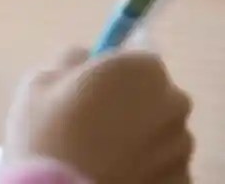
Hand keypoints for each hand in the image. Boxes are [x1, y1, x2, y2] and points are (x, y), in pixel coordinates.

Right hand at [2, 47, 193, 183]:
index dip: (115, 67)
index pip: (138, 52)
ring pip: (159, 131)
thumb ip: (71, 61)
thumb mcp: (40, 82)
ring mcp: (183, 146)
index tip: (92, 84)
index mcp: (141, 69)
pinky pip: (162, 164)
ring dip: (138, 136)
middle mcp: (173, 102)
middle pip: (154, 93)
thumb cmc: (48, 133)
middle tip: (92, 122)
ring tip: (101, 154)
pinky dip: (144, 167)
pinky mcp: (184, 181)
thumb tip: (85, 58)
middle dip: (131, 102)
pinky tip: (114, 173)